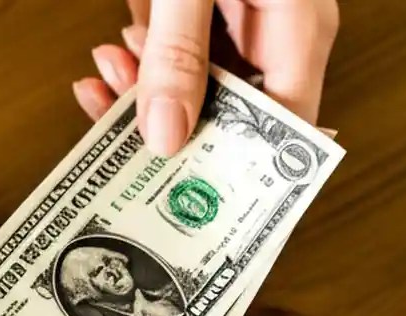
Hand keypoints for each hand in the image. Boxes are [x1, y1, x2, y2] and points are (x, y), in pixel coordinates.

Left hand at [73, 0, 339, 154]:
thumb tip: (165, 135)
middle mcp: (278, 30)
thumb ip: (178, 49)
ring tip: (106, 78)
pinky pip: (181, 49)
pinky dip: (144, 57)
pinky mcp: (207, 1)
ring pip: (199, 84)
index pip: (286, 131)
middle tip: (124, 137)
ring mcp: (243, 14)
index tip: (194, 205)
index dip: (243, 174)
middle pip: (233, 112)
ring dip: (148, 92)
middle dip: (175, 128)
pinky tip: (112, 55)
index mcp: (300, 28)